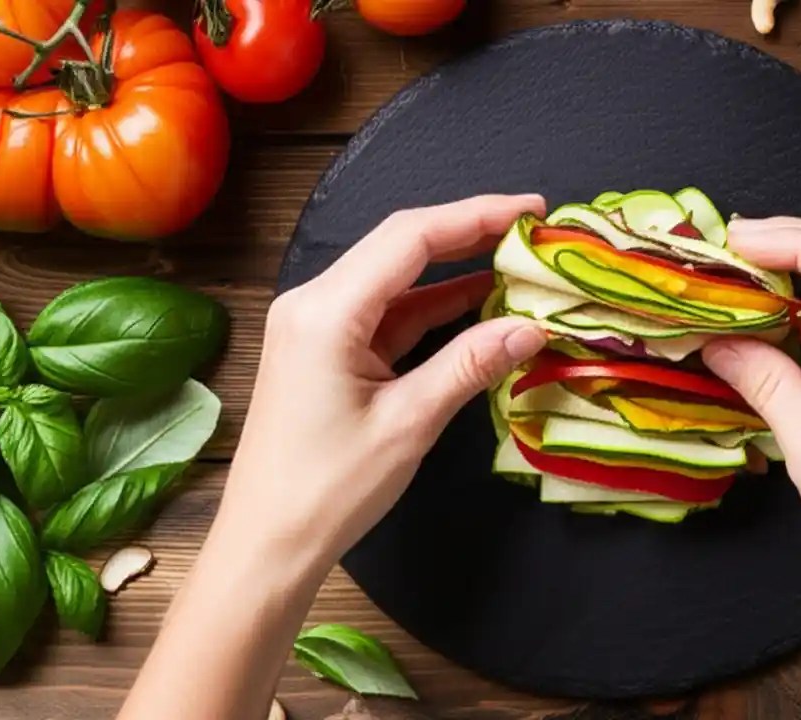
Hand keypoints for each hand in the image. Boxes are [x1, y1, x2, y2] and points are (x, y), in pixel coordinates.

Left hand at [216, 194, 548, 567]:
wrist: (268, 545)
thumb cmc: (328, 490)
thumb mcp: (409, 423)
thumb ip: (471, 365)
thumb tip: (532, 326)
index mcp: (325, 310)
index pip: (410, 237)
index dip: (476, 215)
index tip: (532, 210)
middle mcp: (314, 303)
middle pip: (401, 247)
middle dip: (469, 232)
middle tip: (533, 229)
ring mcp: (317, 327)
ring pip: (397, 280)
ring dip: (455, 271)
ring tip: (517, 262)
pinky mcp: (327, 352)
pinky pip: (388, 314)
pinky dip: (434, 309)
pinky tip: (479, 304)